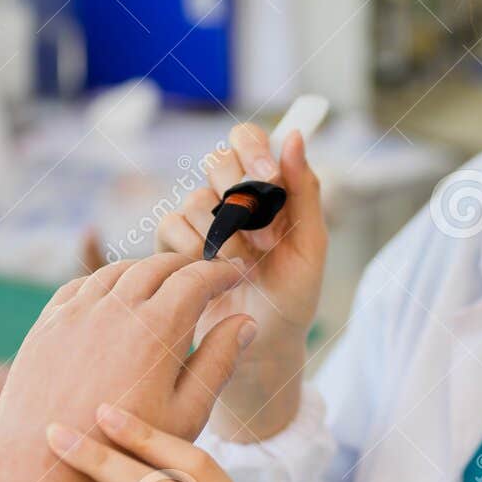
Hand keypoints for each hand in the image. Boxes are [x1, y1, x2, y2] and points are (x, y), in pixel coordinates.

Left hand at [0, 254, 255, 481]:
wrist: (41, 464)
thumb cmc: (124, 450)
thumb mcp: (186, 413)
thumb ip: (219, 362)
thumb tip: (244, 321)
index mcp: (157, 328)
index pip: (197, 278)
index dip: (221, 271)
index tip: (235, 274)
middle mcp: (116, 308)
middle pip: (158, 265)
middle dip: (187, 265)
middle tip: (204, 276)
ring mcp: (77, 311)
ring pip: (119, 270)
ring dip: (147, 269)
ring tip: (164, 283)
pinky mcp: (49, 322)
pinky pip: (82, 285)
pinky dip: (107, 281)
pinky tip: (115, 296)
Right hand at [156, 124, 326, 441]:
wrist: (261, 346)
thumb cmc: (292, 297)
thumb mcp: (310, 246)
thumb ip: (305, 191)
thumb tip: (294, 135)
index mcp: (265, 189)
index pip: (246, 139)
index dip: (253, 149)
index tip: (268, 176)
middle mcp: (229, 197)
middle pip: (217, 162)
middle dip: (241, 197)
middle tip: (265, 240)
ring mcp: (199, 221)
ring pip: (196, 198)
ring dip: (225, 236)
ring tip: (244, 271)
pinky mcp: (174, 246)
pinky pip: (171, 226)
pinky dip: (195, 250)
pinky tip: (212, 275)